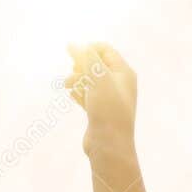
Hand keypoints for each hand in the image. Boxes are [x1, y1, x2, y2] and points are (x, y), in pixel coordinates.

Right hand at [65, 42, 136, 158]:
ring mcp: (109, 98)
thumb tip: (73, 45)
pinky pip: (86, 95)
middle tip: (72, 73)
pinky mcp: (99, 111)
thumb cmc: (108, 109)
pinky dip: (79, 93)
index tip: (73, 56)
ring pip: (88, 80)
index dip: (88, 49)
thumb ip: (87, 58)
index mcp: (124, 72)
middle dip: (80, 66)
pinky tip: (73, 96)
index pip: (104, 50)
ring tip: (68, 86)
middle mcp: (119, 83)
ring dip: (76, 79)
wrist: (109, 145)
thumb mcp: (99, 78)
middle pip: (95, 64)